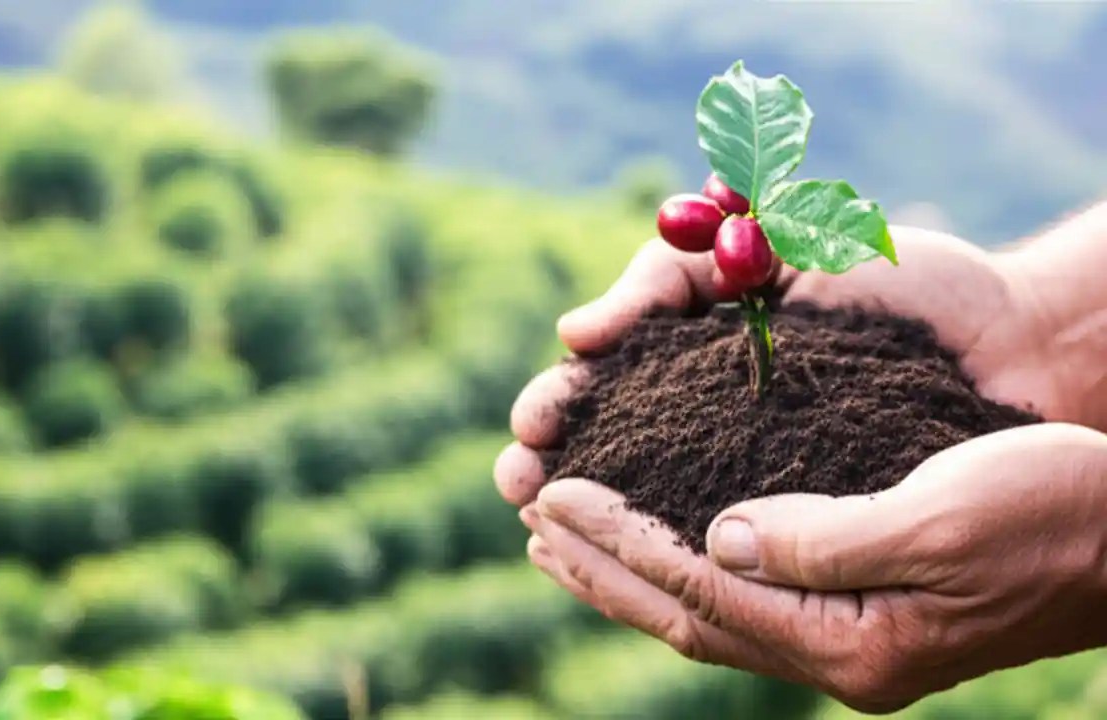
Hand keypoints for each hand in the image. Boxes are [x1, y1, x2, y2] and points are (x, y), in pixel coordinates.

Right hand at [495, 226, 1054, 509]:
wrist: (1008, 333)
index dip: (561, 401)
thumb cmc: (896, 278)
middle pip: (611, 444)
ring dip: (593, 511)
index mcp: (697, 351)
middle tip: (518, 480)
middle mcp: (712, 414)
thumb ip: (673, 276)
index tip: (534, 419)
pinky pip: (724, 534)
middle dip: (554, 462)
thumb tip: (576, 334)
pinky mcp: (799, 514)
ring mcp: (751, 467)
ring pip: (652, 496)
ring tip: (541, 524)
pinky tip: (629, 560)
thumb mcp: (771, 245)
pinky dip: (673, 547)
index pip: (606, 381)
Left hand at [521, 422, 1106, 711]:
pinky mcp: (860, 610)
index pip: (701, 592)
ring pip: (707, 609)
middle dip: (600, 569)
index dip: (619, 543)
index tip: (551, 496)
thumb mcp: (943, 519)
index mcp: (852, 642)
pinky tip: (660, 542)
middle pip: (686, 614)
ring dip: (628, 574)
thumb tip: (717, 540)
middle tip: (529, 521)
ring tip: (561, 540)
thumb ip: (825, 540)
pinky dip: (684, 568)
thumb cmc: (1057, 514)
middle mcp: (838, 653)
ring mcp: (848, 638)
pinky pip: (744, 596)